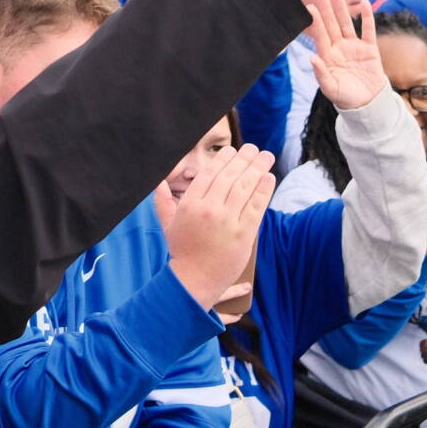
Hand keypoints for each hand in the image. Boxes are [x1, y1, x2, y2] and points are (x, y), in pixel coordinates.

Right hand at [155, 143, 273, 308]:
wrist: (195, 280)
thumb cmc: (181, 251)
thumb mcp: (168, 224)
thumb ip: (162, 201)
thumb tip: (157, 183)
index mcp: (189, 204)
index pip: (209, 173)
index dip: (223, 159)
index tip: (232, 150)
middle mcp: (209, 209)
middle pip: (230, 176)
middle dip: (244, 158)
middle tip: (253, 147)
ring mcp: (228, 221)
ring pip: (245, 187)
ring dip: (257, 168)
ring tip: (265, 156)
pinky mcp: (244, 233)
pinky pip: (256, 206)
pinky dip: (264, 190)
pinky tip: (268, 177)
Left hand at [302, 0, 383, 111]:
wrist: (367, 104)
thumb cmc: (345, 97)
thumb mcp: (330, 88)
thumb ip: (321, 74)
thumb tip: (311, 58)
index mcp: (328, 56)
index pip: (320, 35)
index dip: (316, 21)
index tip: (310, 7)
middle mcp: (339, 48)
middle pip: (331, 25)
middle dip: (326, 9)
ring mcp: (354, 47)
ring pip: (347, 24)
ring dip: (342, 10)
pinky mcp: (370, 49)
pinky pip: (368, 31)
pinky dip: (367, 18)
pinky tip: (365, 4)